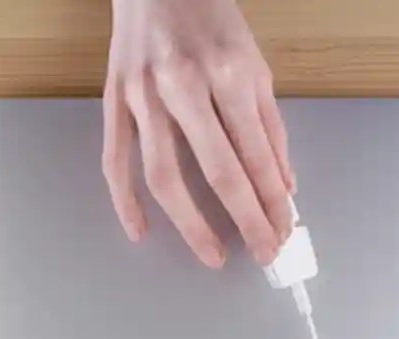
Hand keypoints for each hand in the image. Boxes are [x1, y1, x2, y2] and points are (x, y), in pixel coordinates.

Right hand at [103, 0, 295, 267]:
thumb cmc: (211, 19)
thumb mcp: (256, 64)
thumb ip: (270, 127)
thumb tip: (283, 185)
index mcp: (229, 73)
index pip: (257, 155)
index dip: (272, 201)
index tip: (284, 231)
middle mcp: (184, 85)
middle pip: (219, 172)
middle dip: (245, 221)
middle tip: (262, 254)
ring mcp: (144, 95)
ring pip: (164, 175)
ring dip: (192, 225)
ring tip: (213, 255)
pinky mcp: (114, 99)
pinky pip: (115, 160)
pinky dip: (125, 201)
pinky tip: (141, 232)